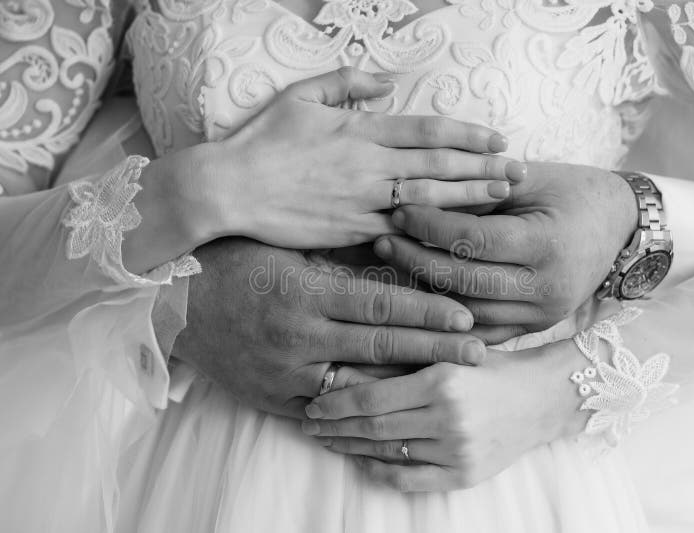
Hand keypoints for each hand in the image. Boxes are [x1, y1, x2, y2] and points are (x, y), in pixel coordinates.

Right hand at [172, 238, 486, 417]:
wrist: (172, 303)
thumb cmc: (232, 262)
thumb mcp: (285, 250)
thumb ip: (337, 260)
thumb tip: (394, 252)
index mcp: (306, 292)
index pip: (381, 304)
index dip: (428, 312)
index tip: (467, 317)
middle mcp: (301, 336)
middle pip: (382, 346)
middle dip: (435, 351)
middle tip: (480, 355)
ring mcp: (287, 373)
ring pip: (361, 383)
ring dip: (407, 383)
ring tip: (448, 381)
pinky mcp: (274, 399)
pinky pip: (325, 409)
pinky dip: (360, 409)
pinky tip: (396, 409)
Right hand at [197, 67, 524, 248]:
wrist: (230, 189)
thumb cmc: (262, 141)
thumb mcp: (300, 96)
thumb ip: (346, 83)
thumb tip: (387, 82)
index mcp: (360, 131)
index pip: (427, 130)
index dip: (468, 134)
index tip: (498, 138)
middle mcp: (369, 166)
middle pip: (439, 165)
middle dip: (484, 167)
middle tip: (519, 171)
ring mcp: (363, 201)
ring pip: (429, 199)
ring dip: (470, 198)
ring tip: (502, 197)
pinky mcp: (353, 231)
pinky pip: (401, 232)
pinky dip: (432, 232)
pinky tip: (458, 233)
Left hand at [301, 341, 589, 491]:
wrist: (542, 397)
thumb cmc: (492, 368)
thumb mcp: (448, 354)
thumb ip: (402, 361)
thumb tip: (345, 370)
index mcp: (440, 381)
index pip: (371, 398)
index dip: (335, 404)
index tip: (312, 404)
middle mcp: (447, 418)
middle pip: (373, 428)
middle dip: (334, 426)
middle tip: (308, 423)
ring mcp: (456, 450)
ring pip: (388, 452)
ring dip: (351, 448)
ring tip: (329, 439)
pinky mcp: (465, 474)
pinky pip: (410, 479)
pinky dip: (381, 471)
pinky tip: (363, 461)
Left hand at [373, 162, 637, 341]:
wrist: (621, 226)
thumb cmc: (573, 191)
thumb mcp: (531, 179)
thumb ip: (480, 190)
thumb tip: (418, 197)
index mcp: (548, 244)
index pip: (474, 241)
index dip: (431, 227)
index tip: (399, 211)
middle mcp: (547, 288)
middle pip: (465, 281)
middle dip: (417, 260)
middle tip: (383, 240)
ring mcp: (543, 315)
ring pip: (469, 313)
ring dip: (426, 292)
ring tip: (393, 268)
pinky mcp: (536, 327)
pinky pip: (483, 332)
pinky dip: (449, 319)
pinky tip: (418, 301)